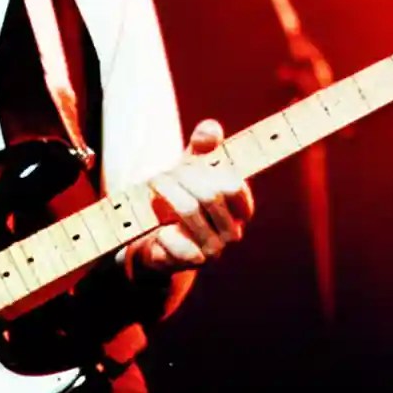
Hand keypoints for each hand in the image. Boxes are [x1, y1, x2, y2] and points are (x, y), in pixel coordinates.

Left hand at [129, 118, 254, 274]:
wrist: (154, 238)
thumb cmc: (179, 197)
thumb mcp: (191, 166)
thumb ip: (203, 146)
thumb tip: (210, 129)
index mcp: (239, 207)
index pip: (235, 186)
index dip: (208, 171)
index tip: (188, 163)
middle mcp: (232, 231)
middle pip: (209, 194)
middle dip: (180, 178)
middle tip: (159, 175)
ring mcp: (214, 249)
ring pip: (190, 211)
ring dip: (166, 195)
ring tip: (152, 189)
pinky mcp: (192, 263)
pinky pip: (177, 240)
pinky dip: (163, 229)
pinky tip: (157, 225)